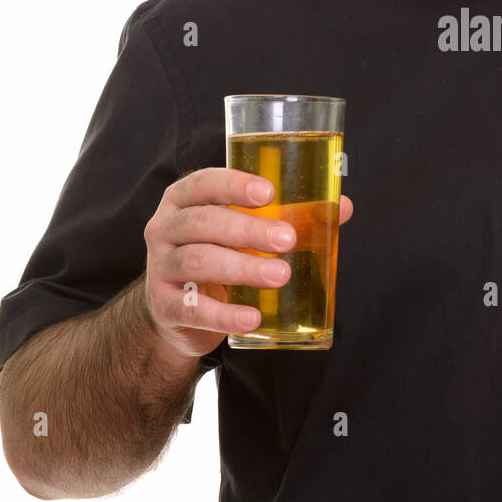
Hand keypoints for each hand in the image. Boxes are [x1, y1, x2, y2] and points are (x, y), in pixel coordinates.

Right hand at [142, 167, 352, 361]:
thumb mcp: (243, 232)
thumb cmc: (218, 256)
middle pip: (204, 222)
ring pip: (198, 261)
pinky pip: (192, 308)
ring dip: (243, 268)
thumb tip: (341, 206)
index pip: (204, 183)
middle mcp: (165, 228)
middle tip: (288, 240)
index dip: (234, 185)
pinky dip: (225, 314)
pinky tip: (253, 317)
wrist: (177, 311)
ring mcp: (160, 267)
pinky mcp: (163, 306)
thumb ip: (289, 216)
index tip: (269, 193)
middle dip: (248, 230)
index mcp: (184, 200)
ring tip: (281, 275)